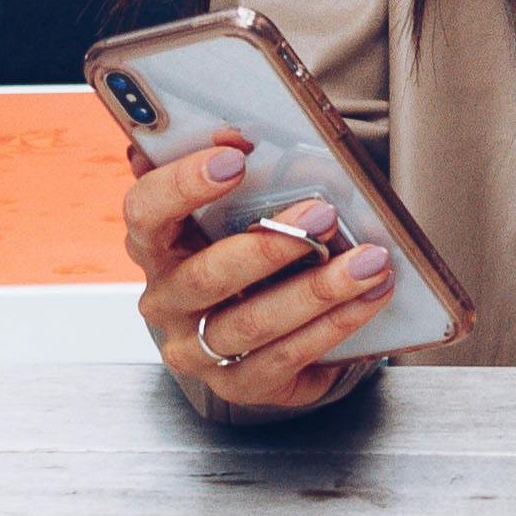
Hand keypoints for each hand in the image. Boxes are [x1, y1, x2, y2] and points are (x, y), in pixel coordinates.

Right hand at [119, 139, 394, 410]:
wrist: (244, 323)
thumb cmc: (238, 244)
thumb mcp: (228, 207)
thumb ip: (227, 168)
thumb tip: (236, 132)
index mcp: (154, 243)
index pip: (146, 210)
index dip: (184, 184)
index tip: (235, 157)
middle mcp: (165, 301)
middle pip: (206, 277)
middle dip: (271, 245)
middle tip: (324, 215)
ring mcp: (196, 349)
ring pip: (253, 323)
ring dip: (318, 290)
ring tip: (369, 262)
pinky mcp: (238, 382)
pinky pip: (287, 357)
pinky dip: (335, 325)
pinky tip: (369, 298)